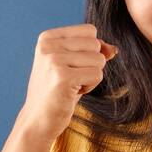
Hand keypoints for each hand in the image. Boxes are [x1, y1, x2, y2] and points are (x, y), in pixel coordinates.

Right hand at [17, 23, 116, 141]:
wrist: (38, 120)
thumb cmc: (57, 92)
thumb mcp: (73, 66)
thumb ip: (92, 52)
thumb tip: (114, 48)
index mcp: (48, 37)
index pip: (90, 31)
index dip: (89, 51)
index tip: (70, 67)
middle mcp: (49, 45)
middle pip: (96, 45)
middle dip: (91, 65)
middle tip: (71, 79)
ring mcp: (54, 60)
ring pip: (99, 60)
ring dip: (91, 77)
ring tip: (71, 87)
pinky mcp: (63, 76)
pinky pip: (97, 75)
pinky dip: (90, 87)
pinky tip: (71, 93)